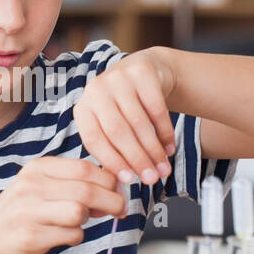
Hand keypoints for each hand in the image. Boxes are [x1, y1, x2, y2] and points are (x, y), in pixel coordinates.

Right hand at [0, 157, 126, 253]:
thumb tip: (114, 189)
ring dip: (87, 220)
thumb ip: (73, 183)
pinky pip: (71, 235)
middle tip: (119, 210)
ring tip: (77, 222)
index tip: (118, 191)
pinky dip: (75, 237)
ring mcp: (29, 212)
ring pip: (79, 212)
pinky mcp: (31, 237)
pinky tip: (62, 235)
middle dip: (112, 201)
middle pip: (87, 190)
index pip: (85, 167)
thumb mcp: (40, 185)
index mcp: (38, 168)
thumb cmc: (21, 211)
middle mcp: (32, 186)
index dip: (109, 180)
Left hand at [74, 47, 177, 185]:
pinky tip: (170, 148)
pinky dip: (165, 133)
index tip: (129, 181)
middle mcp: (96, 90)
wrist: (144, 70)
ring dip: (154, 150)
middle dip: (137, 159)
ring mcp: (119, 78)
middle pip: (117, 132)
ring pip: (139, 122)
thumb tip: (122, 183)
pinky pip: (156, 109)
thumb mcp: (107, 123)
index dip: (112, 162)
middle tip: (152, 179)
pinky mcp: (142, 72)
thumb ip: (110, 148)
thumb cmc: (123, 107)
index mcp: (83, 108)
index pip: (94, 139)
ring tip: (164, 169)